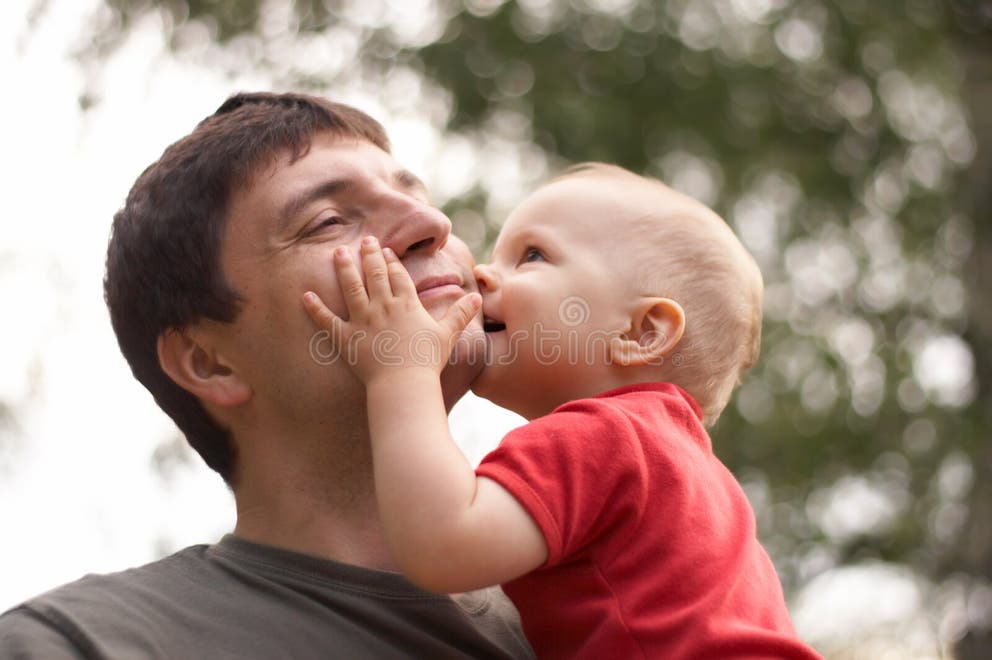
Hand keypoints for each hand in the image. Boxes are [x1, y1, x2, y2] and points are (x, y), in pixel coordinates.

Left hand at [302, 236, 480, 384]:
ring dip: (344, 268)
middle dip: (369, 255)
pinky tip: (306, 295)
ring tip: (338, 252)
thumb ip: (461, 313)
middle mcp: (382, 306)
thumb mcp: (447, 334)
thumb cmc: (427, 361)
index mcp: (406, 304)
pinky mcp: (345, 338)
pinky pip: (327, 320)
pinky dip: (315, 308)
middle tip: (364, 240)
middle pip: (375, 274)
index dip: (391, 261)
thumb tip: (477, 297)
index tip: (385, 249)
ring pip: (351, 287)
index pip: (397, 276)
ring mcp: (362, 320)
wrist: (404, 384)